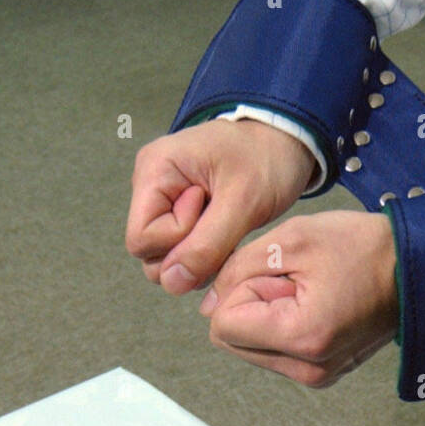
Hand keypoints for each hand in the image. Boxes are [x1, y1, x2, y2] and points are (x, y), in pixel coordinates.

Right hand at [125, 118, 316, 293]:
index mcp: (154, 170)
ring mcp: (162, 200)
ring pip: (165, 258)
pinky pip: (181, 252)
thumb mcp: (242, 203)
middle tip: (224, 226)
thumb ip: (206, 247)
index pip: (141, 239)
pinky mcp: (177, 212)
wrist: (283, 142)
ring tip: (226, 227)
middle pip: (149, 253)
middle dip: (189, 254)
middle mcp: (149, 185)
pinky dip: (205, 252)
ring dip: (199, 257)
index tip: (212, 211)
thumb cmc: (266, 160)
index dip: (178, 240)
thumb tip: (172, 282)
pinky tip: (224, 231)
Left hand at [198, 211, 398, 387]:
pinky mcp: (322, 374)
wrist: (415, 269)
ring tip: (308, 291)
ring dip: (266, 315)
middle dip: (251, 304)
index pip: (223, 324)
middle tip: (294, 281)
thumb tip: (208, 305)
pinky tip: (315, 304)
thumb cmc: (363, 248)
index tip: (278, 273)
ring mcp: (316, 376)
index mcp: (300, 336)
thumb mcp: (291, 239)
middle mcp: (307, 368)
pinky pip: (275, 351)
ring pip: (251, 347)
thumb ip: (237, 270)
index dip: (239, 289)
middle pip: (232, 340)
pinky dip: (283, 326)